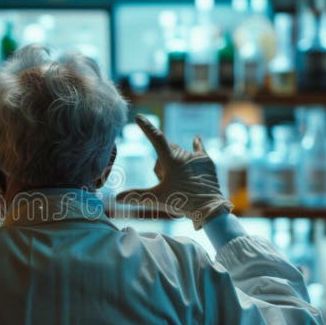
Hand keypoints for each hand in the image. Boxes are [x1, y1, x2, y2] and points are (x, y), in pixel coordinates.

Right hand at [115, 115, 231, 229]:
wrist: (208, 207)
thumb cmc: (182, 203)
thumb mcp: (157, 199)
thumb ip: (136, 196)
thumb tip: (117, 198)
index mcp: (171, 161)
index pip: (156, 138)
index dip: (147, 127)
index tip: (139, 117)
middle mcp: (184, 155)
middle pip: (166, 151)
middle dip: (162, 161)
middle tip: (165, 180)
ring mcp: (196, 157)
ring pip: (178, 152)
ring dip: (175, 161)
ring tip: (180, 180)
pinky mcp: (207, 161)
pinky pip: (199, 148)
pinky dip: (197, 145)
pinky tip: (196, 138)